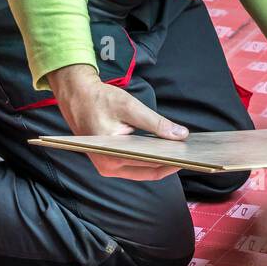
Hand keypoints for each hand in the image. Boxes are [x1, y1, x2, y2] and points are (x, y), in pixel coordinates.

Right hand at [47, 64, 184, 180]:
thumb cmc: (99, 99)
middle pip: (148, 171)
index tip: (190, 157)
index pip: (150, 164)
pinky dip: (149, 160)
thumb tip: (181, 135)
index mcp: (112, 156)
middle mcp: (109, 168)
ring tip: (179, 153)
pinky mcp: (108, 163)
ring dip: (160, 163)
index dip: (172, 161)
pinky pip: (134, 167)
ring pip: (142, 171)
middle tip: (190, 155)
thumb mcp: (130, 107)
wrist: (75, 94)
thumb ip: (157, 123)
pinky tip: (164, 151)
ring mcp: (108, 168)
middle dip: (169, 163)